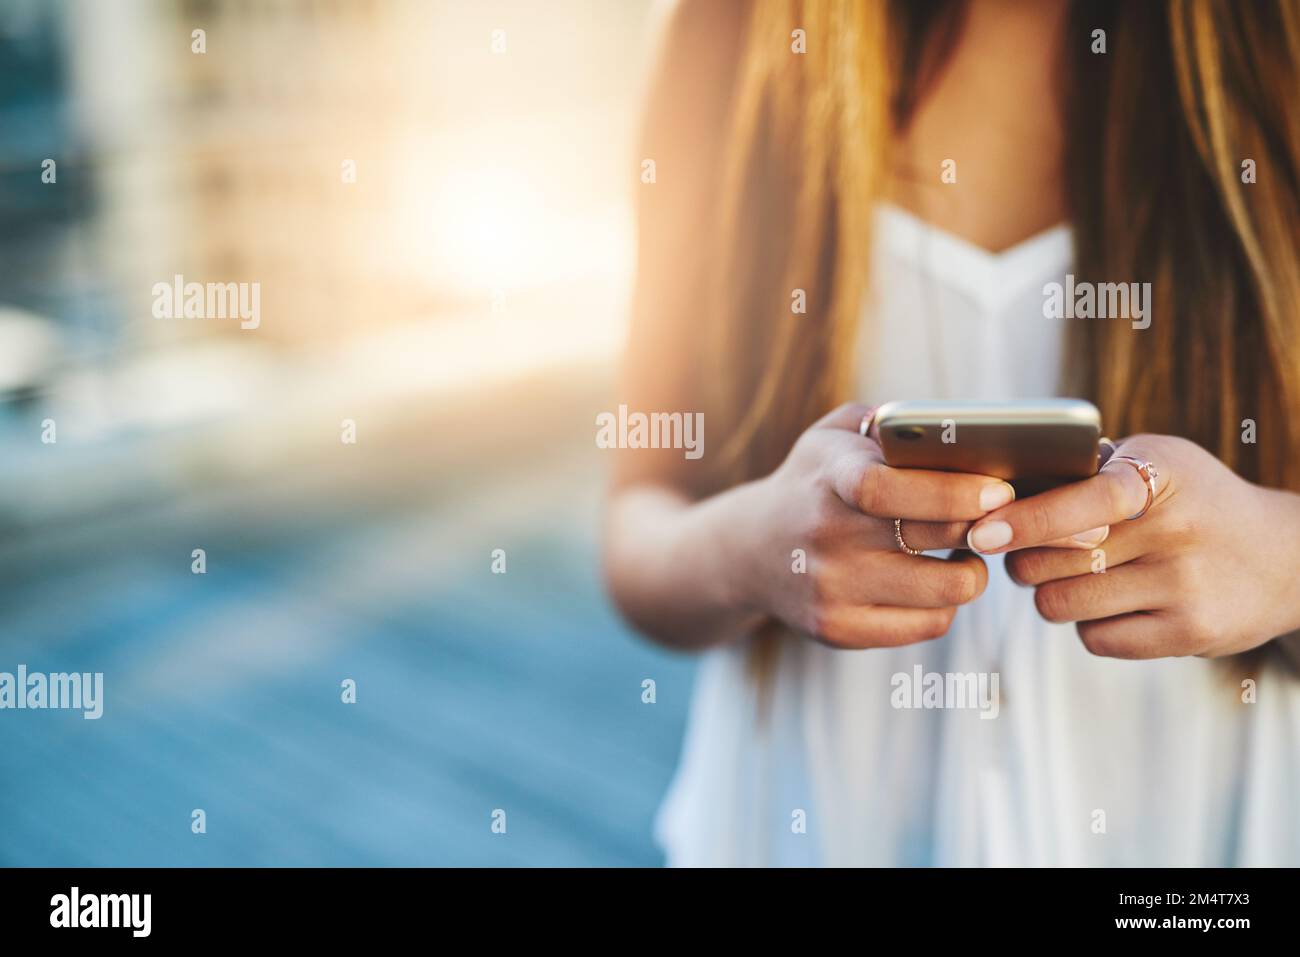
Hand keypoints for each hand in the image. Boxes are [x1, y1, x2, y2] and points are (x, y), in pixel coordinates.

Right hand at [733, 403, 1015, 647]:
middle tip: (999, 517)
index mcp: (827, 478)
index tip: (998, 491)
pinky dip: (946, 603)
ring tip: (966, 550)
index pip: (884, 489)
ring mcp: (829, 588)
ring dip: (972, 570)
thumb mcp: (834, 435)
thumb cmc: (814, 482)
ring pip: (944, 590)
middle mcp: (824, 536)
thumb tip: (960, 431)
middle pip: (930, 537)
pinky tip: (936, 581)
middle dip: (982, 526)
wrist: (749, 550)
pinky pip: (928, 624)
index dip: (951, 491)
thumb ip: (889, 422)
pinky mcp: (837, 629)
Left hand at [965, 433, 1299, 657]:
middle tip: (1036, 551)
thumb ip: (1084, 471)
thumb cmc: (1190, 502)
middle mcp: (1177, 529)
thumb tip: (997, 495)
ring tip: (1079, 575)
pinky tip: (1116, 603)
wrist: (1282, 558)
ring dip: (1052, 593)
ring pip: (1061, 603)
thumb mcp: (1152, 464)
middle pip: (1049, 560)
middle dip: (1024, 559)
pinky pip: (1094, 638)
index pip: (1088, 498)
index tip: (984, 533)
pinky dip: (1089, 624)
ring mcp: (1186, 585)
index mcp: (1160, 475)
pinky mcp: (1190, 633)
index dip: (1029, 518)